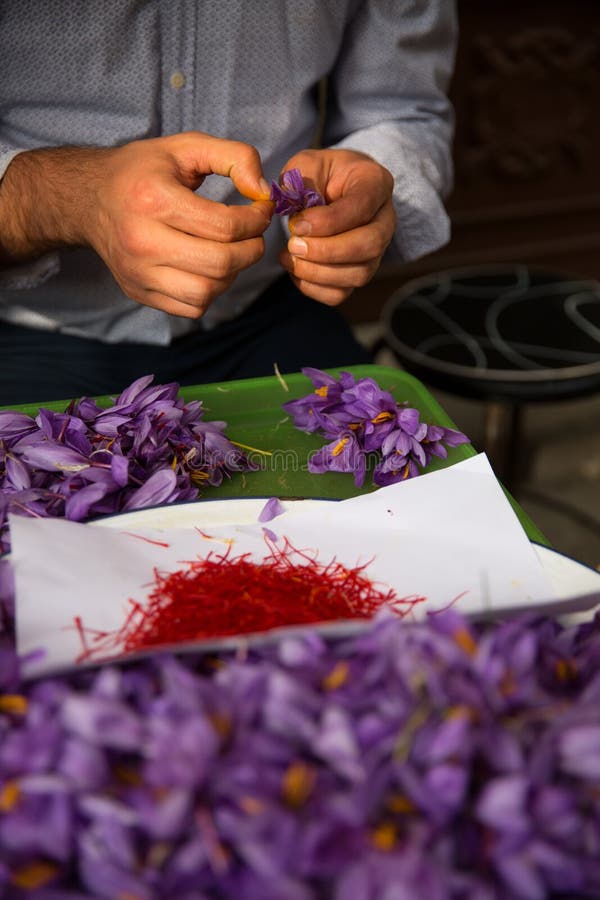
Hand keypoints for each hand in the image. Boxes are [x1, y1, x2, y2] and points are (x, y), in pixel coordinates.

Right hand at [0, 132, 272, 317]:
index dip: (255, 221)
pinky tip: (208, 268)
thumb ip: (234, 156)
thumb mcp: (185, 147)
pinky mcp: (139, 292)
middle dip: (251, 251)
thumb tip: (263, 191)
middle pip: (219, 264)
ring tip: (231, 252)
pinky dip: (210, 292)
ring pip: (207, 292)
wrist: (89, 199)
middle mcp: (142, 241)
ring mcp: (138, 273)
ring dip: (232, 275)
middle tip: (254, 237)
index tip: (261, 212)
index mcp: (154, 200)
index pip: (224, 226)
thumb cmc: (143, 172)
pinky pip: (191, 308)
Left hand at [278, 149, 395, 304]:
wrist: (333, 188)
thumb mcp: (307, 164)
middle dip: (326, 251)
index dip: (328, 222)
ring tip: (288, 257)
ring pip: (358, 274)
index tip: (296, 223)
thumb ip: (297, 182)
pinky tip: (295, 271)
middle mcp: (385, 220)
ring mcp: (377, 251)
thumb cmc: (321, 174)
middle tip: (292, 245)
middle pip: (369, 246)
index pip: (361, 207)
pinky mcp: (359, 272)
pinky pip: (342, 293)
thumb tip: (292, 215)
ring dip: (318, 273)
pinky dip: (314, 288)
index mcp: (376, 183)